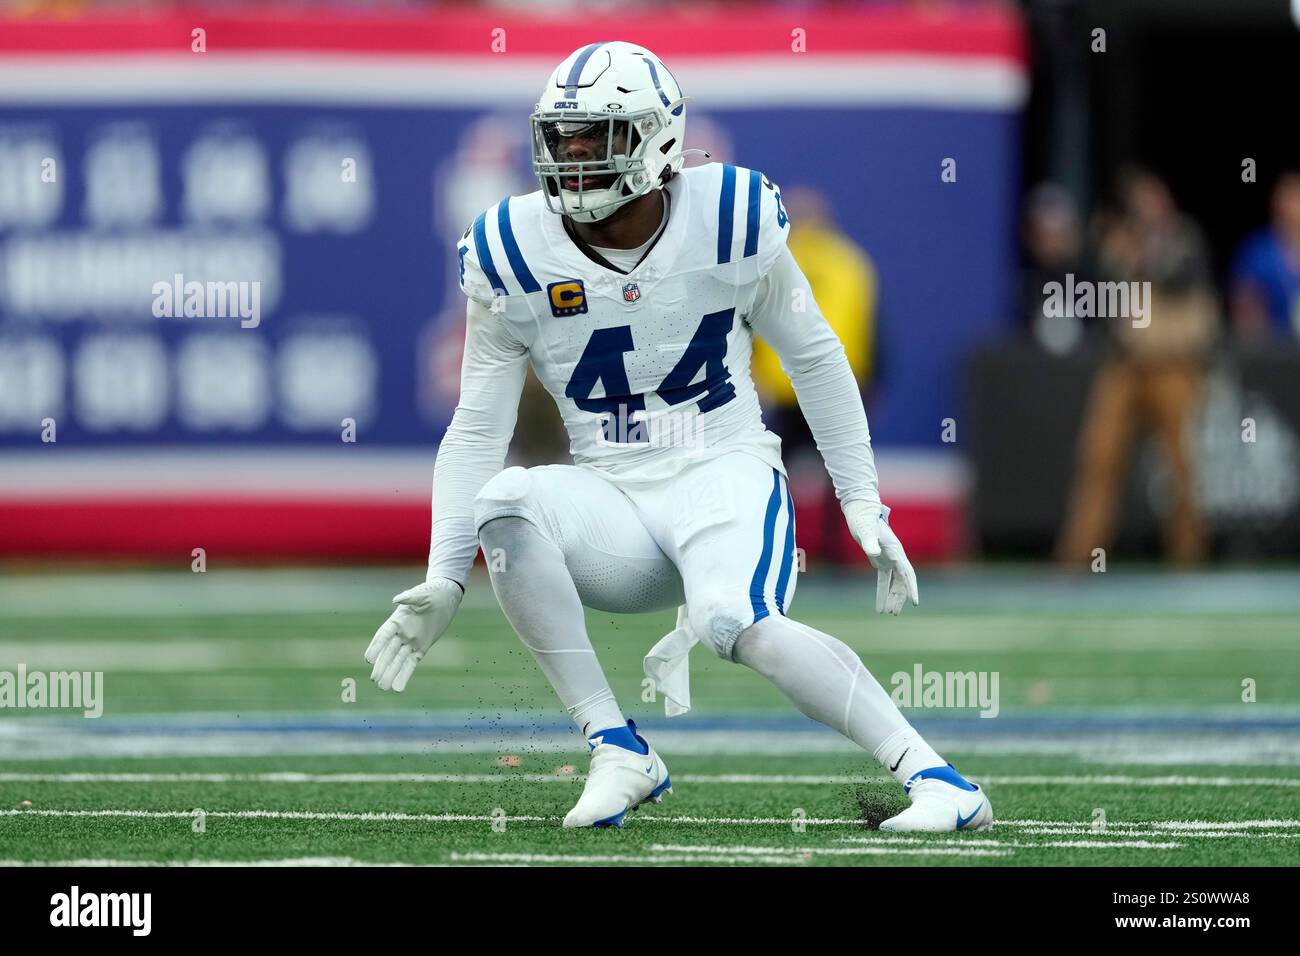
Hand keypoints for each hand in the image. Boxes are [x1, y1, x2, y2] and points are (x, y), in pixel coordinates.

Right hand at [364, 578, 463, 690]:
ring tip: (384, 687)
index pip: (384, 635)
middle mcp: (402, 633)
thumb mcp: (422, 594)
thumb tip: (396, 599)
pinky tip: (399, 687)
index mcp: (398, 620)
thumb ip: (410, 597)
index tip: (368, 659)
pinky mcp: (421, 648)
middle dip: (382, 665)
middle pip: (389, 652)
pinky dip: (405, 674)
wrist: (446, 597)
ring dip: (391, 673)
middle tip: (375, 679)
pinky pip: (411, 663)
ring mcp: (411, 641)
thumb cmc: (432, 592)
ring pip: (398, 661)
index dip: (376, 647)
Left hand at [843, 500, 918, 615]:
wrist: (860, 512)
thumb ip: (870, 543)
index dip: (911, 588)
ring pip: (894, 583)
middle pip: (902, 582)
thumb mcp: (866, 531)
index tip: (914, 602)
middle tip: (893, 613)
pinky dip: (881, 592)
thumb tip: (873, 553)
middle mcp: (895, 556)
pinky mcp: (879, 560)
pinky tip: (879, 604)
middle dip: (899, 598)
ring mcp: (888, 559)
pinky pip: (883, 579)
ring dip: (891, 597)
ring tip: (886, 612)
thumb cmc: (864, 519)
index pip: (907, 574)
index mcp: (896, 551)